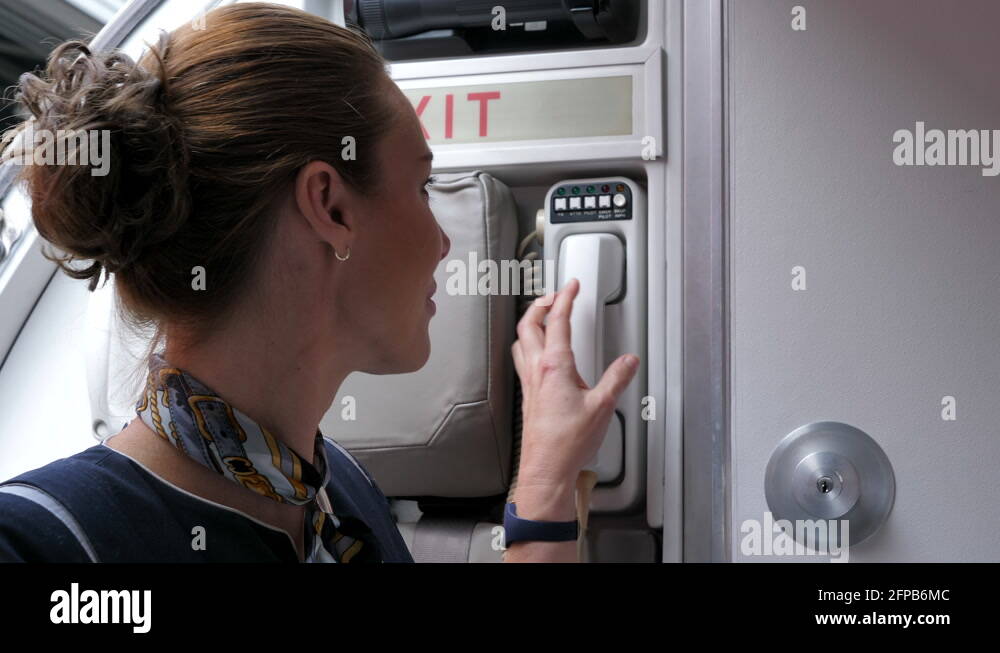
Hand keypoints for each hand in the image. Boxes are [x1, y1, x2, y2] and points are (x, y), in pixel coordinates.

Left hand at [511, 278, 638, 488]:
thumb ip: (617, 379)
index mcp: (554, 367)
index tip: (572, 286)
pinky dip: (529, 345)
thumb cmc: (567, 443)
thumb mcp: (603, 407)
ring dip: (530, 323)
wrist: (546, 468)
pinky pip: (522, 360)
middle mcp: (536, 370)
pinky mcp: (528, 396)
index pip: (557, 321)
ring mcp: (529, 383)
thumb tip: (628, 361)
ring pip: (521, 341)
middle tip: (555, 295)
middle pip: (529, 324)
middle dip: (541, 304)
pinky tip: (540, 353)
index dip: (565, 298)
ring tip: (543, 316)